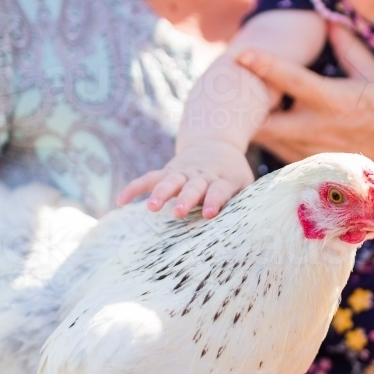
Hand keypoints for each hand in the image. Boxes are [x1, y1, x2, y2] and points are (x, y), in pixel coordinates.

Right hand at [116, 142, 252, 217]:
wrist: (217, 145)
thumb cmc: (232, 174)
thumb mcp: (245, 184)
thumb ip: (244, 201)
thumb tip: (253, 228)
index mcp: (222, 179)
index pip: (218, 191)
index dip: (214, 201)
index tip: (210, 214)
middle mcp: (201, 175)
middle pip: (192, 186)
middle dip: (186, 199)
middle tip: (180, 212)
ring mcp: (183, 172)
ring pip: (169, 181)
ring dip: (160, 193)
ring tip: (152, 208)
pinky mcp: (168, 171)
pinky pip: (148, 178)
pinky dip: (135, 187)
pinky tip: (120, 201)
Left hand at [238, 26, 373, 165]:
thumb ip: (350, 50)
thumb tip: (330, 23)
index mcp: (336, 101)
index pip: (293, 81)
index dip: (265, 66)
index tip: (241, 53)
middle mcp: (321, 130)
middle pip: (266, 122)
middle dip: (244, 108)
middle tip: (229, 88)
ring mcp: (316, 153)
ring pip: (269, 140)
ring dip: (254, 124)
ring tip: (240, 105)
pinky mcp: (316, 168)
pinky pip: (281, 153)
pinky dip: (270, 138)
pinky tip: (266, 124)